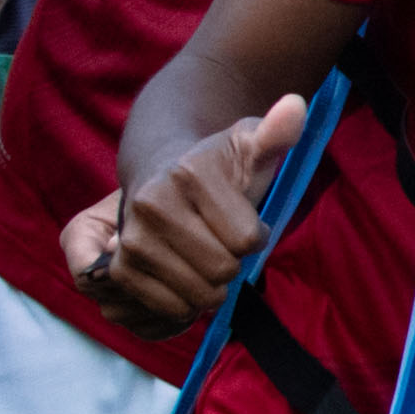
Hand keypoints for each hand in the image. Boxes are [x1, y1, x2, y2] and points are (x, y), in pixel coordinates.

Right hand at [94, 91, 304, 326]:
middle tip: (221, 244)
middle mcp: (151, 203)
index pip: (248, 239)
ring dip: (211, 289)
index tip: (244, 221)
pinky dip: (185, 306)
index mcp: (189, 173)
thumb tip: (296, 105)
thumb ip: (278, 131)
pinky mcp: (118, 269)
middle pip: (222, 270)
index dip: (256, 237)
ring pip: (197, 295)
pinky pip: (168, 308)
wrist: (160, 177)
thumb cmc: (217, 169)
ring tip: (204, 262)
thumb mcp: (250, 146)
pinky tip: (186, 283)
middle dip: (233, 264)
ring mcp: (131, 238)